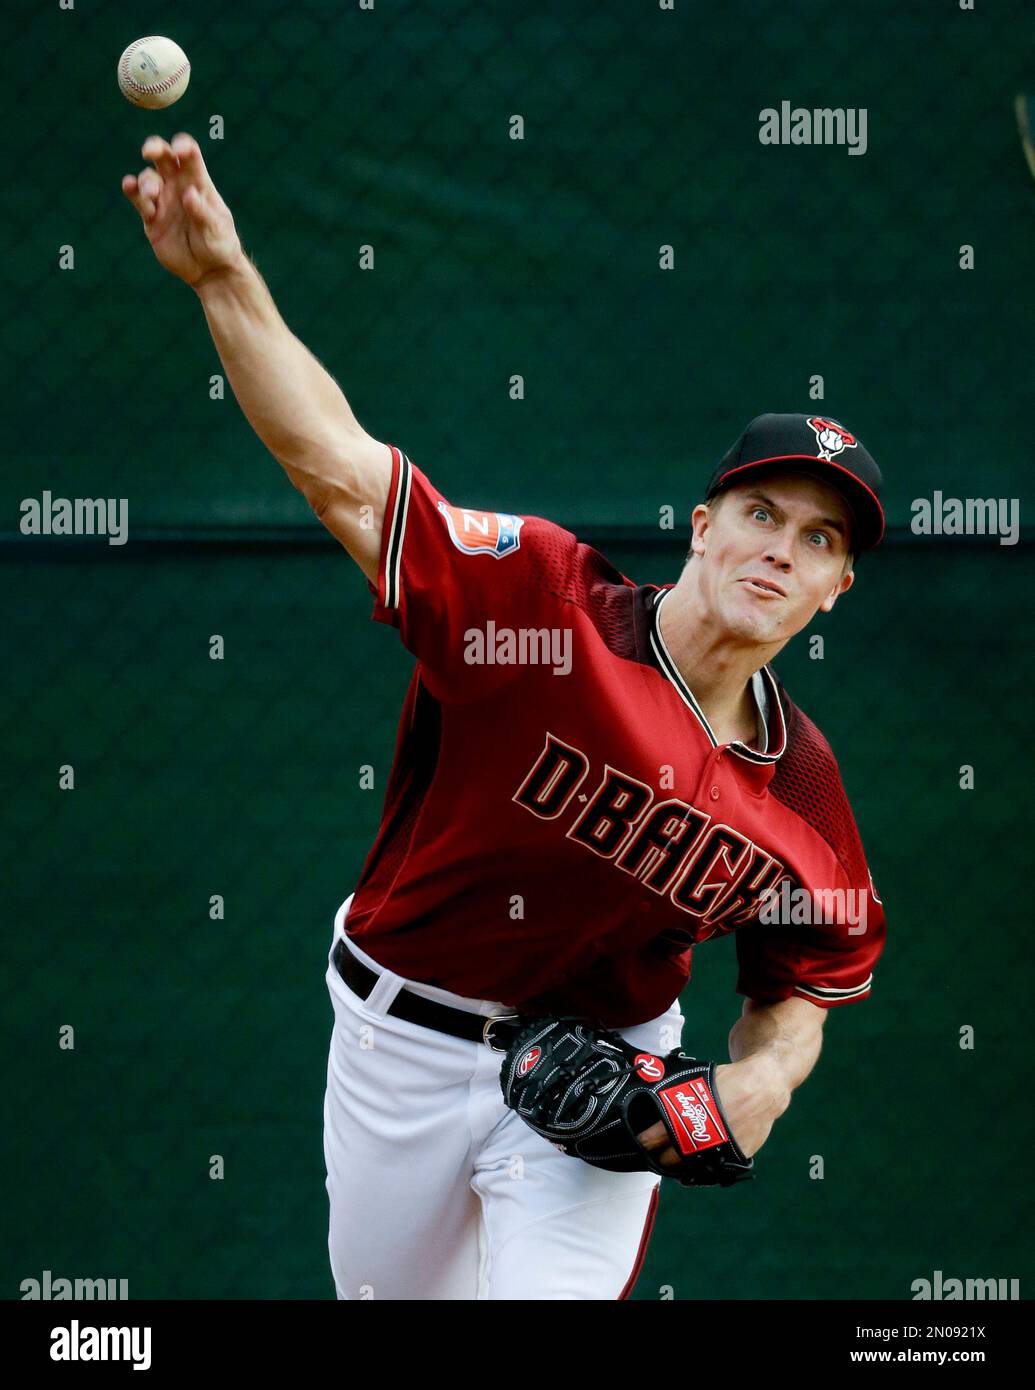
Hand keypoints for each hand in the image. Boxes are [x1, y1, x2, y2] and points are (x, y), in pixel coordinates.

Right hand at [122, 133, 242, 287]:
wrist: (210, 272)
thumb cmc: (220, 246)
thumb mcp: (216, 230)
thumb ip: (203, 213)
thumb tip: (189, 194)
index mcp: (199, 182)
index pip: (189, 156)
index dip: (182, 146)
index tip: (179, 150)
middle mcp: (178, 187)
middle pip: (163, 157)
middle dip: (155, 148)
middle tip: (149, 152)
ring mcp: (163, 201)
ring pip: (148, 178)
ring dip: (146, 182)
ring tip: (150, 193)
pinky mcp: (151, 219)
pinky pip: (139, 200)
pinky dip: (132, 191)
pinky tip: (129, 185)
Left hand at [636, 1057, 782, 1171]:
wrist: (763, 1088)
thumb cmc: (728, 1081)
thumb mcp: (697, 1079)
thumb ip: (676, 1092)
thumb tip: (651, 1084)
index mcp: (692, 1115)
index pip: (659, 1135)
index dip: (646, 1141)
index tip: (640, 1143)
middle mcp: (705, 1136)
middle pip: (672, 1158)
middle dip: (660, 1157)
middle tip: (653, 1153)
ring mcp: (721, 1150)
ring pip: (691, 1168)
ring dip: (679, 1166)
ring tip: (671, 1161)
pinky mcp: (736, 1158)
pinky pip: (713, 1170)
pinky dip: (702, 1168)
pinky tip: (694, 1165)